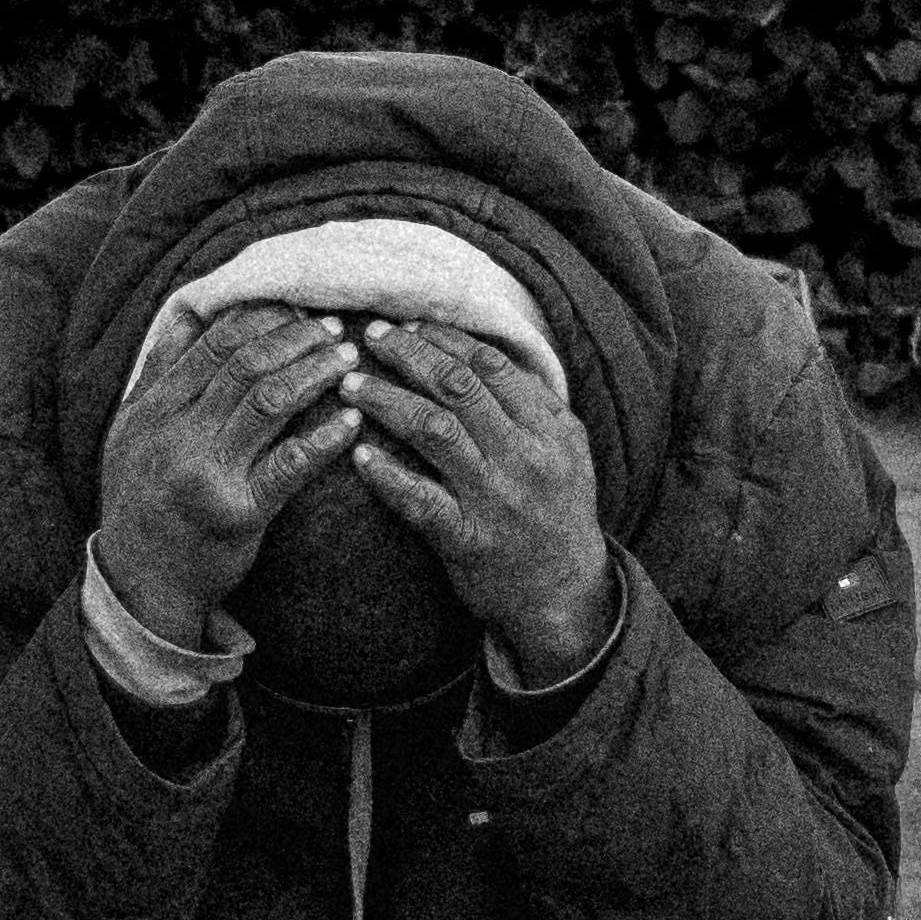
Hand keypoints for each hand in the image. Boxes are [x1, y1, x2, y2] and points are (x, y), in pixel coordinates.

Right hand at [96, 304, 362, 648]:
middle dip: (297, 337)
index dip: (261, 318)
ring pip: (270, 402)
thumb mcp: (130, 430)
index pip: (213, 343)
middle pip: (246, 364)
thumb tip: (190, 312)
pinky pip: (290, 465)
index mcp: (153, 409)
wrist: (137, 583)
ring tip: (348, 360)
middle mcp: (177, 435)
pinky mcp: (239, 513)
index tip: (296, 308)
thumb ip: (159, 372)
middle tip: (335, 327)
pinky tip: (352, 421)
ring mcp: (208, 473)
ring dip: (316, 373)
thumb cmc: (139, 501)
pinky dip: (325, 438)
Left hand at [342, 323, 616, 681]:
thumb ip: (535, 403)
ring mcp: (496, 498)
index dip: (444, 339)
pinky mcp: (468, 540)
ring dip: (386, 400)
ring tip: (351, 385)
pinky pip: (420, 500)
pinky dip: (388, 475)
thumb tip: (483, 353)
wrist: (567, 594)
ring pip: (434, 430)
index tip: (407, 325)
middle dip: (408, 354)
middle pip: (457, 386)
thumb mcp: (568, 451)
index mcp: (551, 429)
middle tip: (369, 337)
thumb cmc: (559, 513)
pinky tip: (359, 456)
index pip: (491, 365)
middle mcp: (525, 457)